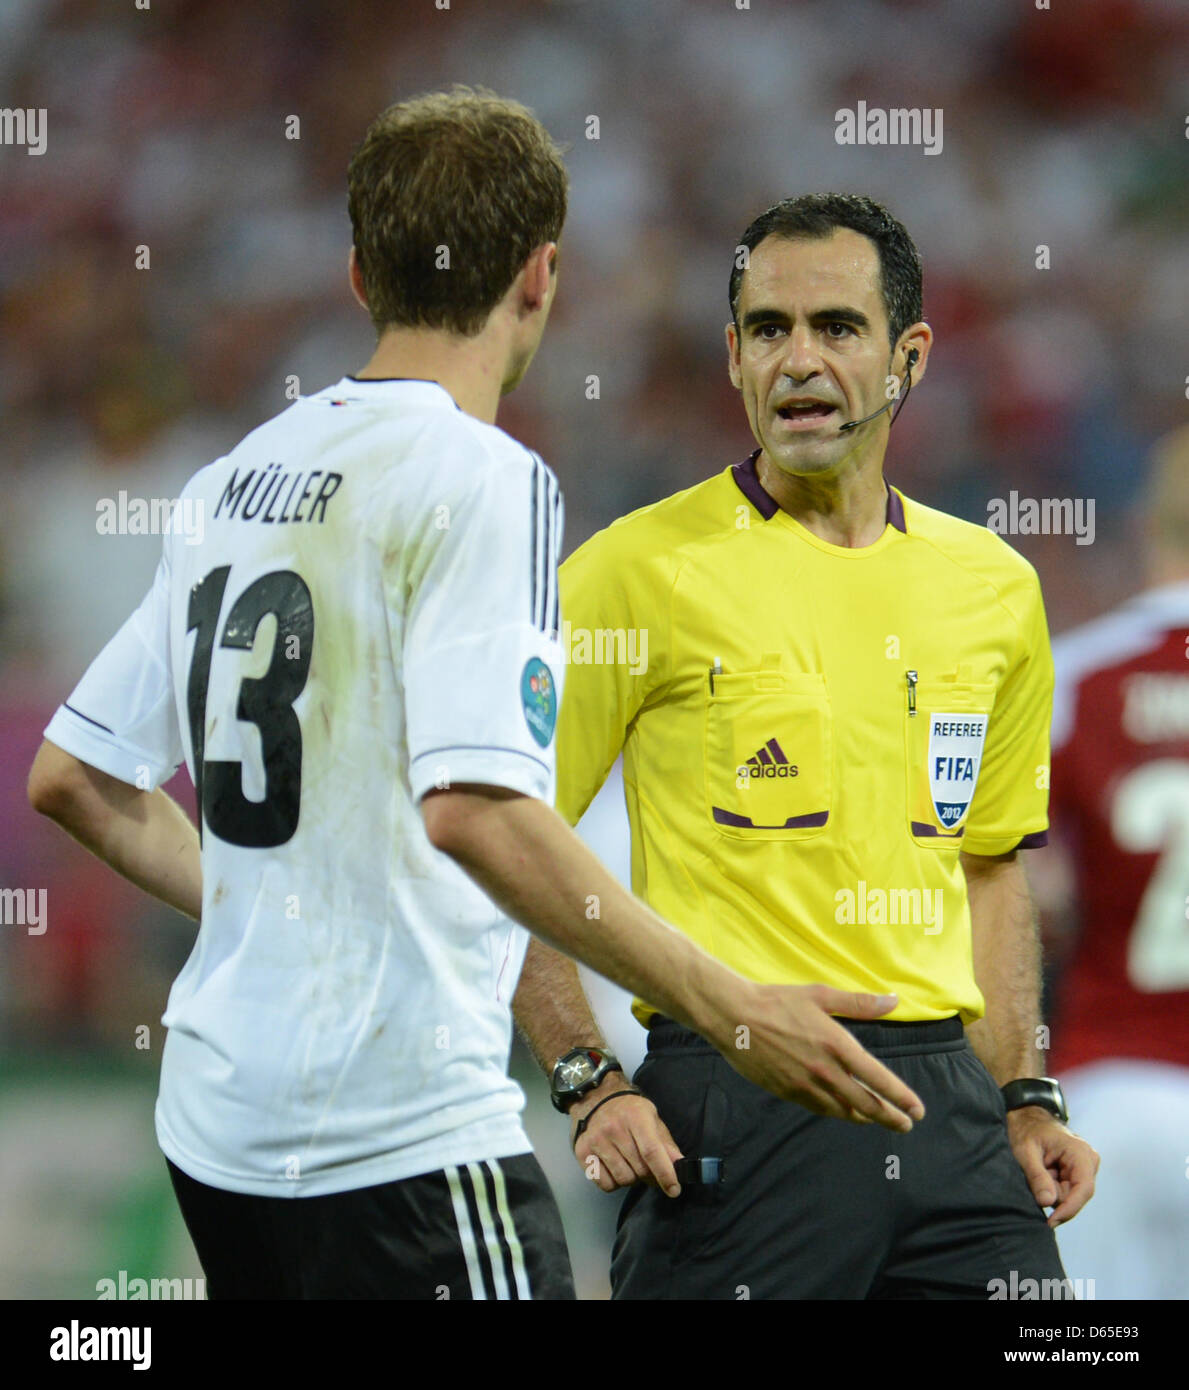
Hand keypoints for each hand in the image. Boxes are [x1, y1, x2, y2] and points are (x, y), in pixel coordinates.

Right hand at [569, 1073, 684, 1197]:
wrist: (596, 1098)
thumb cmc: (629, 1111)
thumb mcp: (652, 1119)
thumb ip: (666, 1144)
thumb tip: (680, 1166)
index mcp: (636, 1116)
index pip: (651, 1151)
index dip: (665, 1174)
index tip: (674, 1190)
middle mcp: (613, 1127)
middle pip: (639, 1170)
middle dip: (648, 1174)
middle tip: (646, 1165)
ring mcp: (596, 1140)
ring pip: (623, 1180)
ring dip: (630, 1179)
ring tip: (628, 1163)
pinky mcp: (582, 1152)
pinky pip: (605, 1184)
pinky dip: (613, 1183)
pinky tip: (614, 1167)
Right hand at [712, 983, 925, 1132]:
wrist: (734, 1016)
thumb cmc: (778, 1001)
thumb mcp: (821, 995)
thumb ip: (860, 1003)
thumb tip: (894, 1000)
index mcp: (837, 1045)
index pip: (878, 1079)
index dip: (901, 1097)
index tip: (917, 1111)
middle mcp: (824, 1071)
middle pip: (865, 1104)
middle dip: (889, 1117)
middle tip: (905, 1125)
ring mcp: (805, 1085)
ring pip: (842, 1111)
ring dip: (864, 1118)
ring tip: (877, 1120)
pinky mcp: (787, 1092)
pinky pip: (818, 1109)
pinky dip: (836, 1112)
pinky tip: (843, 1111)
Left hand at [1006, 1106, 1098, 1226]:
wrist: (1027, 1118)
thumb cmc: (1026, 1130)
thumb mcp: (1025, 1151)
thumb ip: (1036, 1175)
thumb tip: (1048, 1202)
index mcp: (1080, 1153)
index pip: (1083, 1189)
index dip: (1069, 1209)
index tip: (1051, 1221)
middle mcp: (1088, 1161)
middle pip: (1074, 1195)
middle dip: (1053, 1196)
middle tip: (1032, 1180)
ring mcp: (1085, 1168)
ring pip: (1068, 1195)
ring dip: (1050, 1191)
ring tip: (1036, 1171)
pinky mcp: (1078, 1173)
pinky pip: (1065, 1191)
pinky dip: (1050, 1188)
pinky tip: (1042, 1174)